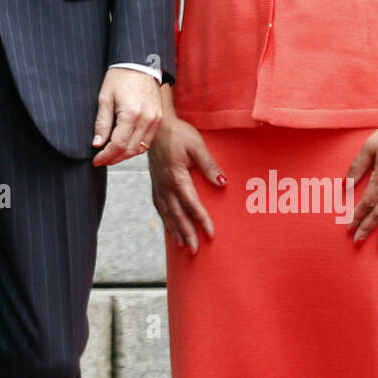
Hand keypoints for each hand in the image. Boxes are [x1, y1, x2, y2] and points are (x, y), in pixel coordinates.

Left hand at [91, 68, 161, 167]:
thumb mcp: (105, 98)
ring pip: (140, 148)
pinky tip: (124, 145)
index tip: (96, 160)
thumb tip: (97, 143)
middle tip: (101, 160)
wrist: (140, 63)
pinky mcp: (158, 118)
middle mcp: (147, 119)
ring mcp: (155, 120)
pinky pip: (147, 140)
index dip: (106, 155)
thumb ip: (102, 123)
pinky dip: (135, 147)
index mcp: (131, 114)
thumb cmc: (121, 76)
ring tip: (111, 155)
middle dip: (114, 158)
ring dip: (125, 155)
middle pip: (130, 150)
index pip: (118, 144)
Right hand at [147, 115, 223, 252]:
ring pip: (166, 213)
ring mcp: (158, 185)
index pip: (191, 204)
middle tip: (195, 251)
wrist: (156, 126)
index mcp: (177, 177)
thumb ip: (209, 165)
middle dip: (187, 234)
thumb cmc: (178, 133)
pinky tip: (169, 227)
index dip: (202, 220)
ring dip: (175, 230)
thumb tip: (222, 183)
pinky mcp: (155, 183)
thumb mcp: (196, 145)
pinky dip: (165, 220)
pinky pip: (159, 206)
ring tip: (183, 245)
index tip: (211, 234)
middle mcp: (165, 185)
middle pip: (177, 214)